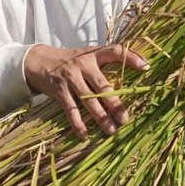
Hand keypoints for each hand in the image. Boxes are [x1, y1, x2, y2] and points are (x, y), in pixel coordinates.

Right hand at [23, 44, 148, 138]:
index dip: (131, 57)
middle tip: (125, 119)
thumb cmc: (70, 61)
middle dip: (115, 104)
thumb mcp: (86, 56)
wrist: (38, 61)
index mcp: (93, 55)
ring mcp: (70, 78)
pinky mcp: (59, 90)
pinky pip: (70, 109)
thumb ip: (104, 63)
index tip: (146, 67)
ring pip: (88, 100)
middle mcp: (83, 64)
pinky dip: (77, 123)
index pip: (115, 51)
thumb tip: (134, 74)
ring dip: (100, 117)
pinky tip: (85, 134)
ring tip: (110, 130)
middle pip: (103, 86)